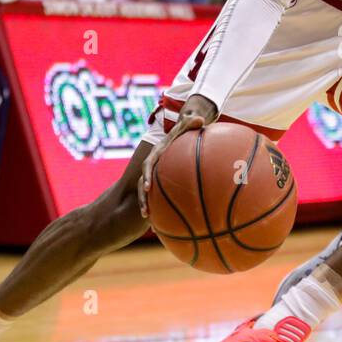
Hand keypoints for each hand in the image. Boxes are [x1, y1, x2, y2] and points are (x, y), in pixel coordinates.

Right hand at [137, 94, 217, 218]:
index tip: (147, 187)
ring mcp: (156, 177)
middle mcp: (153, 168)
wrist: (180, 137)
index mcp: (156, 156)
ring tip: (151, 222)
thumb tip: (199, 118)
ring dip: (149, 206)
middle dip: (142, 199)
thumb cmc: (183, 132)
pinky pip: (161, 197)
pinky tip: (168, 223)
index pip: (147, 166)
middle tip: (145, 212)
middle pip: (142, 185)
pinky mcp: (162, 184)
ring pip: (149, 194)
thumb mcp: (186, 126)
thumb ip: (190, 123)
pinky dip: (162, 209)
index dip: (145, 177)